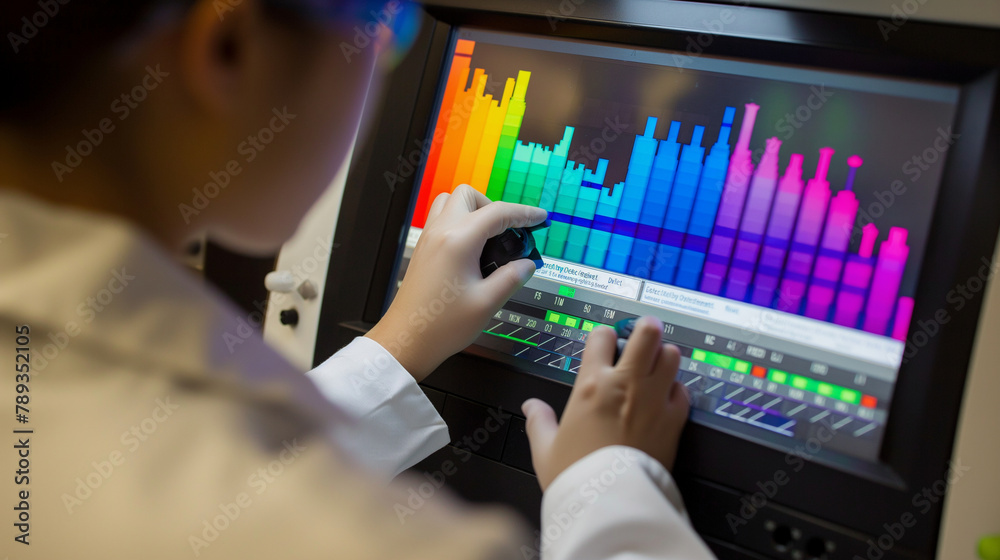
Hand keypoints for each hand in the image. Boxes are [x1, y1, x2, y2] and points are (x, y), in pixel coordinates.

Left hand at [366, 184, 546, 381]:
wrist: (407, 340)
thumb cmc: (441, 326)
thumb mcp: (487, 303)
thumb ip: (512, 278)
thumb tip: (527, 265)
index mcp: (458, 241)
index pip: (497, 213)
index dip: (524, 214)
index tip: (539, 219)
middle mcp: (440, 233)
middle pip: (470, 196)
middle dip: (495, 208)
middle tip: (511, 233)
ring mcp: (428, 240)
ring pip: (452, 203)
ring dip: (475, 212)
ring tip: (492, 239)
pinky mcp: (424, 250)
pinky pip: (443, 220)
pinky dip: (462, 224)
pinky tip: (474, 251)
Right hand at [522, 316, 690, 489]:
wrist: (608, 502)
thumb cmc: (577, 476)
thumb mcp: (546, 449)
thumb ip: (539, 422)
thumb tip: (532, 407)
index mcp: (591, 385)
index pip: (602, 337)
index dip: (603, 336)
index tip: (604, 342)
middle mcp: (625, 385)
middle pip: (646, 334)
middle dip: (646, 328)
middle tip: (645, 331)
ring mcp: (654, 399)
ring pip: (671, 355)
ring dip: (664, 355)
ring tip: (658, 361)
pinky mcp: (674, 420)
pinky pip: (683, 389)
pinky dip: (677, 388)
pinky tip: (668, 396)